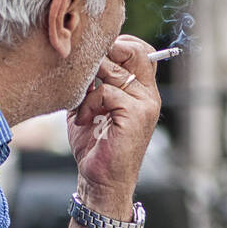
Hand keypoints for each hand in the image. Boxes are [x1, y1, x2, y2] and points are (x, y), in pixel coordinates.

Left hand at [67, 35, 160, 217]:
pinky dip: (88, 103)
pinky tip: (83, 120)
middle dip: (102, 58)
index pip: (138, 50)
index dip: (114, 47)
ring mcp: (145, 103)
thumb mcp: (90, 105)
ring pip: (113, 70)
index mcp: (141, 89)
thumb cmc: (94, 145)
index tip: (91, 64)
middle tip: (84, 80)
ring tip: (81, 108)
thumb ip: (90, 81)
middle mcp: (148, 93)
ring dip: (88, 85)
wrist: (101, 180)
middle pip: (132, 51)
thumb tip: (78, 57)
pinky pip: (106, 92)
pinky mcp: (136, 114)